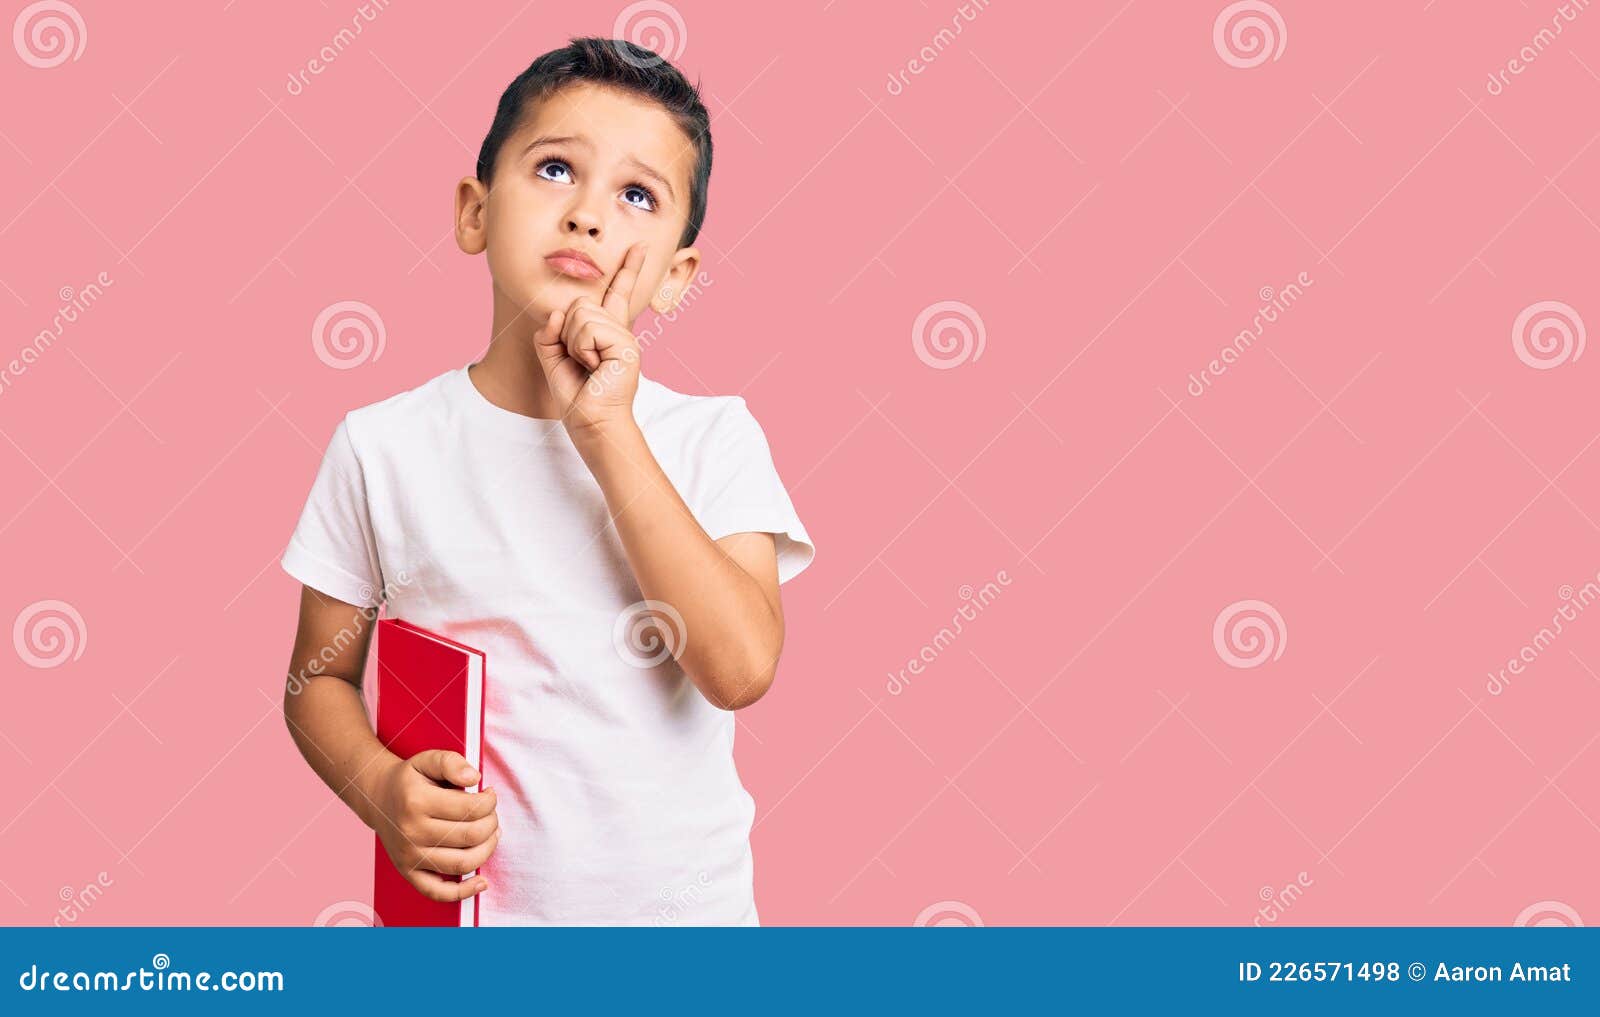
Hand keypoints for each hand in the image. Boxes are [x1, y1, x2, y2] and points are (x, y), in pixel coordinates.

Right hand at [369, 749, 499, 902]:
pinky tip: (481, 882)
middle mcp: (411, 832)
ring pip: (462, 863)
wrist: (378, 798)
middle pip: (471, 836)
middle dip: (492, 823)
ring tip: (489, 834)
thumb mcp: (427, 760)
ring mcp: (410, 856)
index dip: (490, 801)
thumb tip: (474, 778)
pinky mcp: (409, 873)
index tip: (489, 794)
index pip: (471, 808)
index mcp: (417, 802)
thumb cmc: (409, 780)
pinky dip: (463, 892)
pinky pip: (438, 892)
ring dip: (487, 849)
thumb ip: (452, 762)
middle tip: (490, 813)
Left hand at [533, 241, 646, 435]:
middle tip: (580, 363)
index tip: (639, 247)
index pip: (617, 293)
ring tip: (588, 366)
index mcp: (608, 332)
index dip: (628, 269)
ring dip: (573, 343)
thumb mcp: (553, 359)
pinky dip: (581, 349)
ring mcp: (626, 338)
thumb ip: (550, 333)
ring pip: (582, 314)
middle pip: (580, 304)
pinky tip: (594, 367)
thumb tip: (557, 313)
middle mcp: (620, 331)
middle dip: (567, 333)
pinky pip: (588, 329)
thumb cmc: (577, 397)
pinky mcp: (626, 346)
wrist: (592, 424)